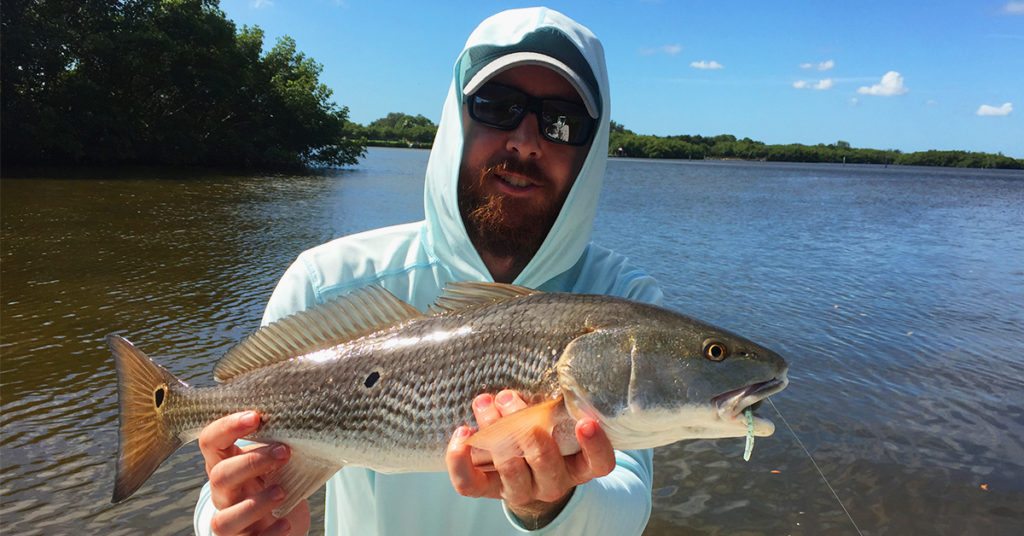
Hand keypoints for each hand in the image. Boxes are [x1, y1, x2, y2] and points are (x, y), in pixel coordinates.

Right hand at [198, 411, 310, 535]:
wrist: (282, 520)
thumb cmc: (274, 481)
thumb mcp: (271, 460)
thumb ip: (275, 443)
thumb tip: (302, 416)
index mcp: (225, 465)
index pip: (210, 441)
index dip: (227, 427)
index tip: (255, 416)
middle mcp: (223, 493)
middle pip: (219, 476)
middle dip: (252, 462)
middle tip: (284, 452)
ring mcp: (231, 520)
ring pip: (225, 518)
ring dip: (256, 503)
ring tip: (283, 492)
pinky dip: (270, 533)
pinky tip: (286, 522)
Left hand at [445, 390, 616, 527]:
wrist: (524, 475)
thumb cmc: (546, 435)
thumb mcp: (560, 422)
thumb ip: (559, 405)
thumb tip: (551, 368)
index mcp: (579, 465)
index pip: (599, 463)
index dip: (594, 445)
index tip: (586, 421)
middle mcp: (553, 482)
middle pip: (544, 461)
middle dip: (525, 425)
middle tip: (510, 397)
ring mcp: (520, 489)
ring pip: (507, 465)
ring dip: (494, 426)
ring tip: (485, 402)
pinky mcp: (488, 490)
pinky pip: (469, 483)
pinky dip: (460, 458)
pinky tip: (463, 432)